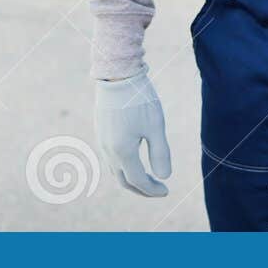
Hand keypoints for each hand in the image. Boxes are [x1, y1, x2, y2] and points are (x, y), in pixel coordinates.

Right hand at [93, 64, 171, 196]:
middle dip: (141, 188)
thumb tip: (165, 177)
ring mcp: (102, 141)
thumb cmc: (139, 100)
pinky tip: (134, 158)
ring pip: (115, 169)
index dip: (152, 190)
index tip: (166, 191)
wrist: (116, 76)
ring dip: (131, 178)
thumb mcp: (155, 126)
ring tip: (148, 177)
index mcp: (122, 152)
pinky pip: (111, 158)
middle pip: (124, 180)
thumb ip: (160, 153)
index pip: (138, 180)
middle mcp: (108, 151)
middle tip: (158, 189)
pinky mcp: (101, 131)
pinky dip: (124, 166)